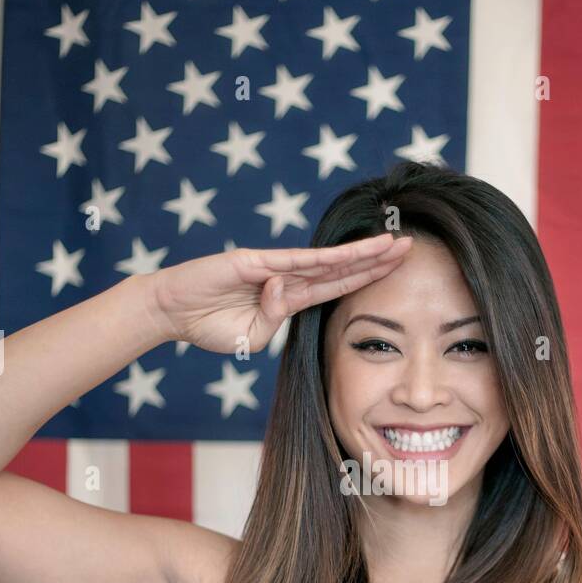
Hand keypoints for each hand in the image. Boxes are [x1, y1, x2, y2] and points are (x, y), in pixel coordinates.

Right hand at [147, 233, 412, 353]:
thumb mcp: (251, 338)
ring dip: (357, 253)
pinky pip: (287, 263)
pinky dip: (312, 264)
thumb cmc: (208, 325)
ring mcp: (269, 267)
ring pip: (323, 261)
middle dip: (375, 258)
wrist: (172, 311)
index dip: (367, 276)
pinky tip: (344, 257)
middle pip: (340, 267)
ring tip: (390, 244)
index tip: (396, 268)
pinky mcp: (249, 262)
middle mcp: (285, 278)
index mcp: (289, 299)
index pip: (337, 285)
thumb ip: (274, 321)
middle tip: (410, 246)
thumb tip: (283, 291)